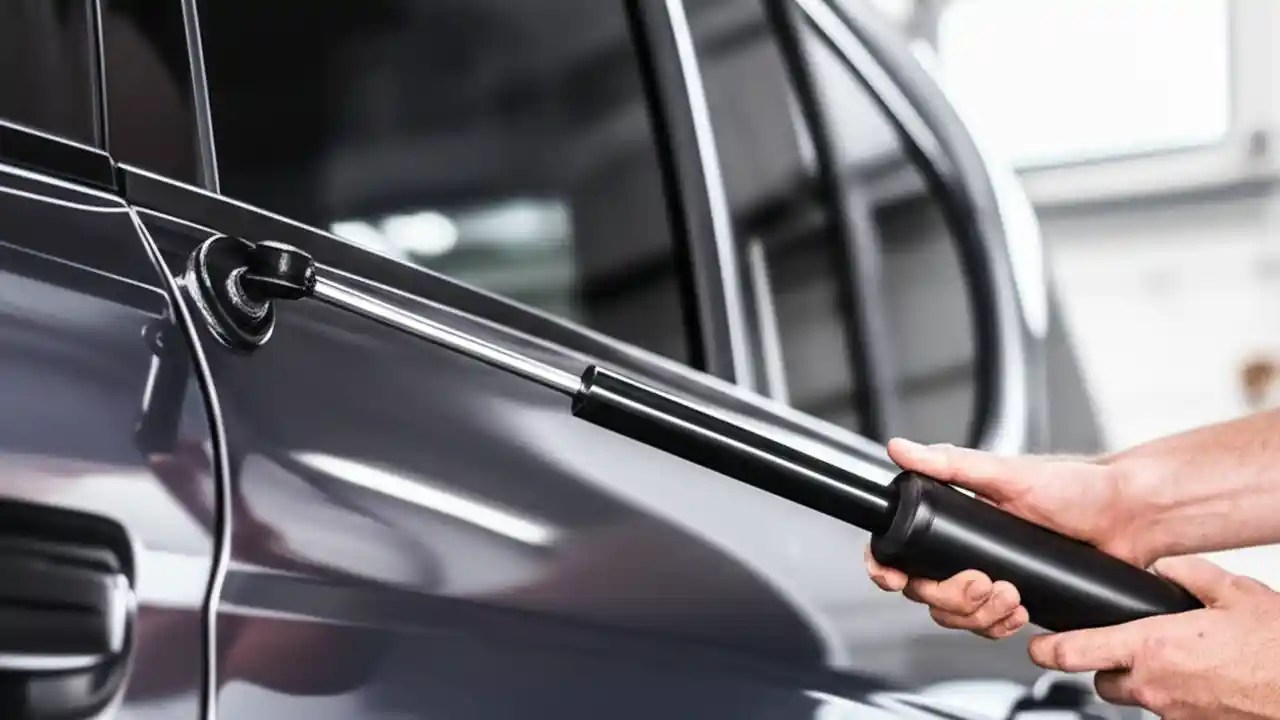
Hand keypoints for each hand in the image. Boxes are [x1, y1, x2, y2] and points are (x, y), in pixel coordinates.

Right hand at [864, 438, 1145, 637]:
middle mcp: (966, 548)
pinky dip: (999, 624)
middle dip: (951, 596)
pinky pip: (989, 626)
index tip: (895, 577)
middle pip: (926, 591)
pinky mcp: (1017, 598)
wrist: (1130, 516)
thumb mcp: (1007, 472)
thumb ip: (950, 463)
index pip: (902, 549)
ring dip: (977, 613)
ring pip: (956, 615)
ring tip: (1010, 595)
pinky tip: (1019, 611)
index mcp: (953, 517)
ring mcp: (990, 575)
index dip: (889, 568)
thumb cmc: (1075, 486)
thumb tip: (901, 449)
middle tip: (982, 581)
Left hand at [1029, 557, 1279, 717]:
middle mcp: (1156, 684)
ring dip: (1141, 681)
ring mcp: (1175, 712)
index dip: (1048, 651)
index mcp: (1153, 646)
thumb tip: (1164, 564)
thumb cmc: (1276, 645)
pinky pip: (1169, 711)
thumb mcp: (1232, 591)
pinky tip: (1198, 677)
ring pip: (1136, 698)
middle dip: (1103, 665)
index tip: (1035, 648)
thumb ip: (1187, 572)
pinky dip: (1174, 694)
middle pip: (1102, 681)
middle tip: (1121, 647)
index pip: (1077, 652)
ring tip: (1173, 660)